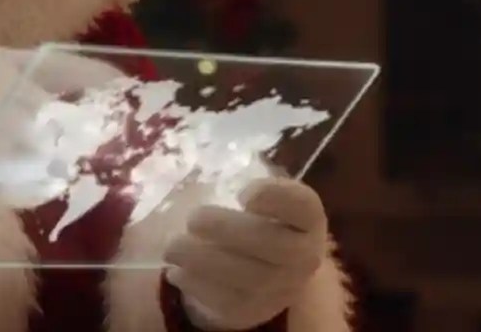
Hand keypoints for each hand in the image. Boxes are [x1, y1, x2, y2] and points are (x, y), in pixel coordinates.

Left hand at [163, 178, 326, 330]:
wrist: (266, 273)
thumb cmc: (258, 222)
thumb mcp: (259, 198)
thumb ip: (239, 180)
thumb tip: (199, 171)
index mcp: (307, 218)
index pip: (302, 204)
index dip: (274, 196)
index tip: (242, 194)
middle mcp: (304, 256)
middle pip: (271, 243)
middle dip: (226, 229)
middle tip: (193, 219)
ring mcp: (281, 288)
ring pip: (244, 276)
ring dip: (201, 259)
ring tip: (173, 246)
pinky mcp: (253, 310)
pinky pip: (224, 300)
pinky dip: (196, 284)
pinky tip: (177, 270)